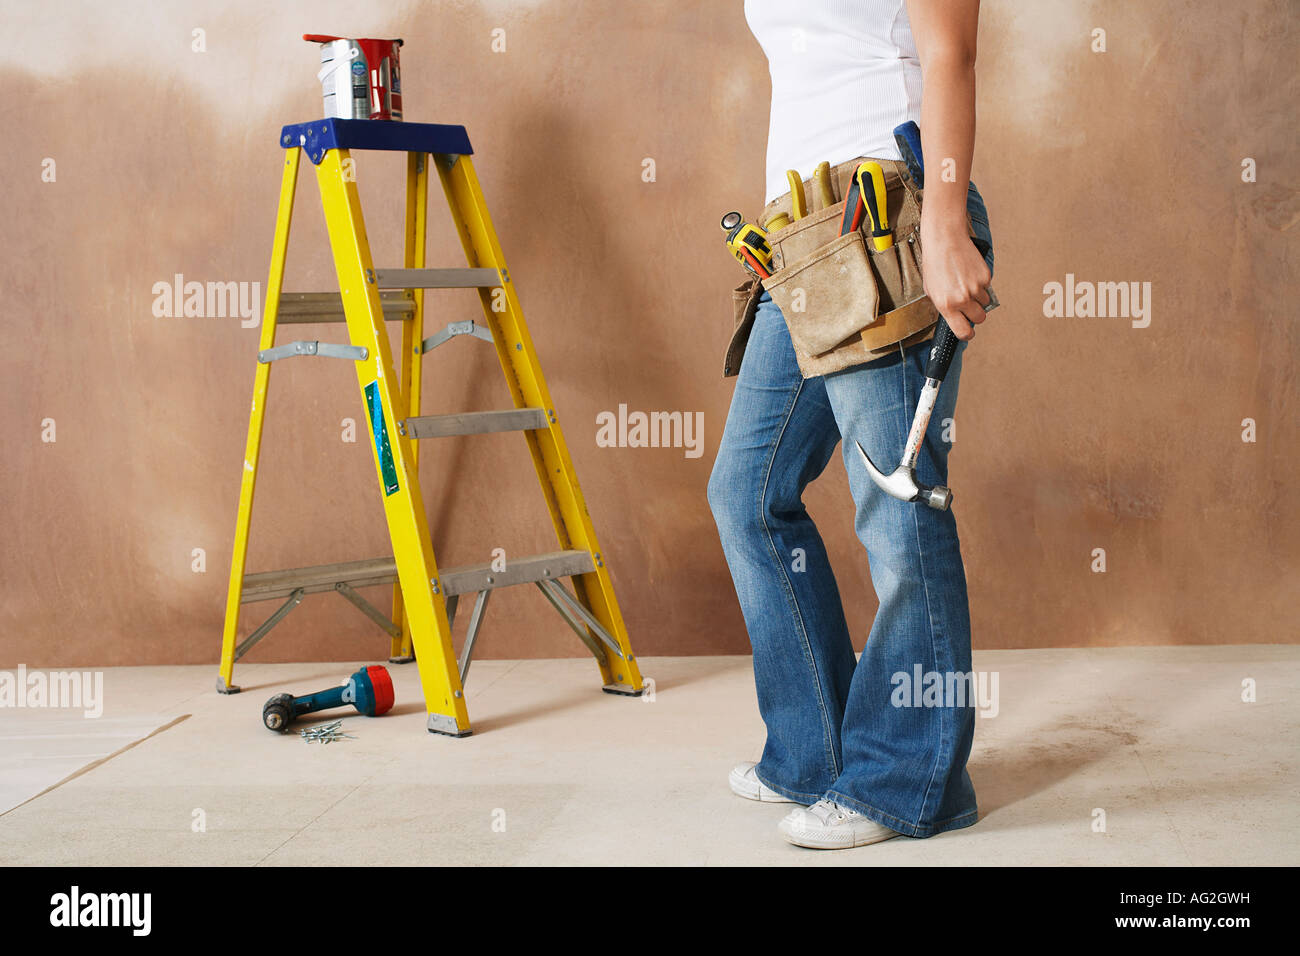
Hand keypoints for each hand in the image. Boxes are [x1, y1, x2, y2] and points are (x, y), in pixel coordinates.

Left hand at [919, 220, 991, 340]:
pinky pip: (987, 287)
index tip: (968, 332)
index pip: (963, 331)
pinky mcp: (985, 276)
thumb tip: (953, 316)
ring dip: (978, 298)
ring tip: (965, 285)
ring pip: (984, 303)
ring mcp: (976, 288)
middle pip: (979, 319)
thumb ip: (943, 306)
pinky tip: (969, 274)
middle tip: (968, 306)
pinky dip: (981, 284)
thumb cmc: (935, 263)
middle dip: (975, 315)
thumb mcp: (931, 290)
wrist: (945, 240)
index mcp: (947, 305)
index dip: (967, 334)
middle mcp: (963, 299)